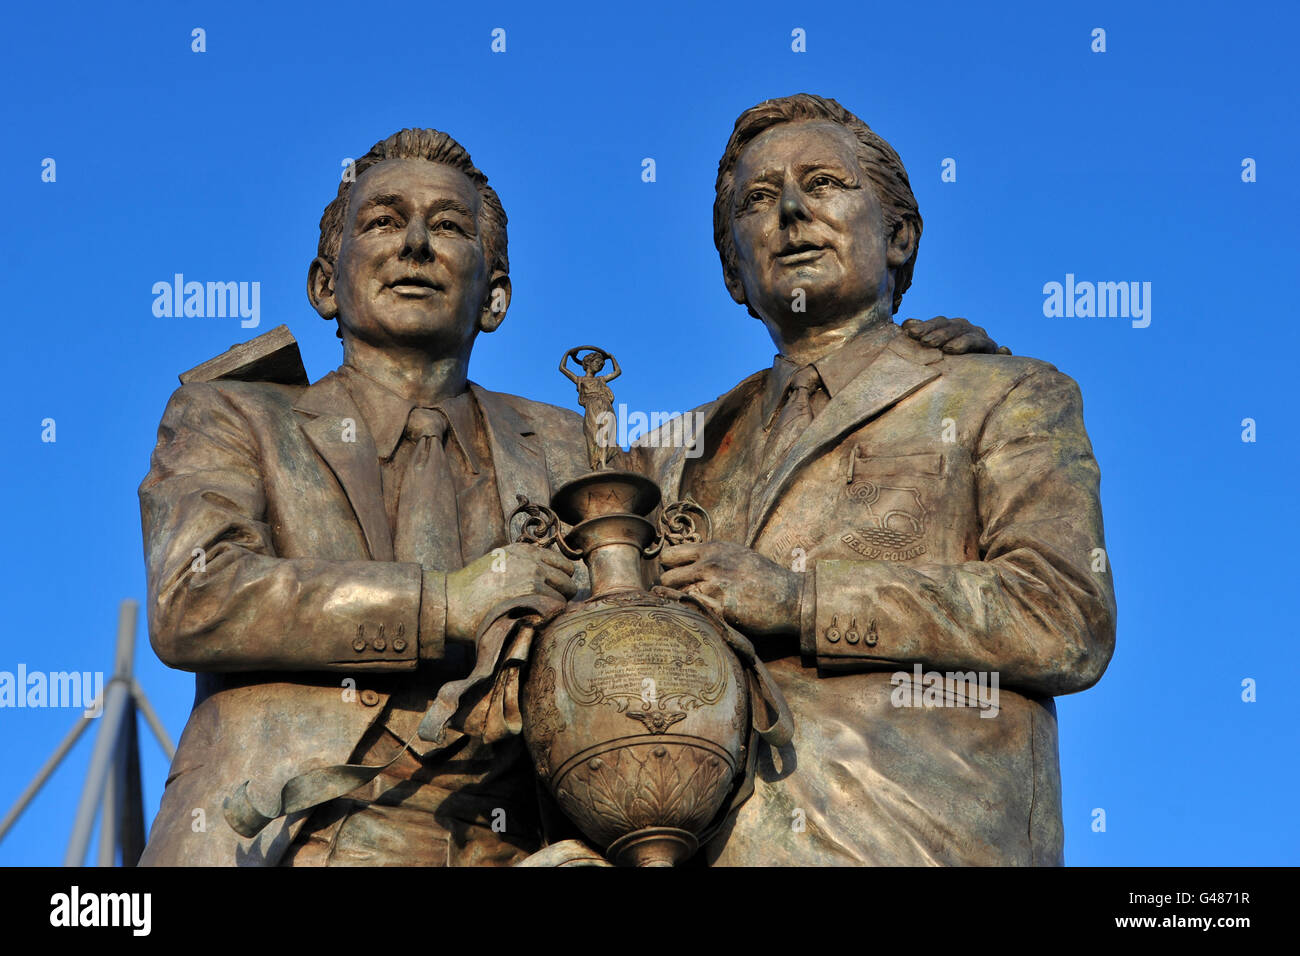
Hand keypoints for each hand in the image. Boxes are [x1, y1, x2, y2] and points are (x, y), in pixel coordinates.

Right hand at [445, 543, 576, 643]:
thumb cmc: (472, 588)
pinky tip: (532, 621)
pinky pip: (556, 610)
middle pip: (569, 580)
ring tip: (536, 615)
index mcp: (525, 551)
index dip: (560, 581)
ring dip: (556, 608)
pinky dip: (549, 618)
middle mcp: (532, 562)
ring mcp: (533, 580)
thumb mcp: (499, 562)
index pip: (563, 564)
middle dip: (562, 595)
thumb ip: (524, 564)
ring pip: (565, 597)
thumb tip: (549, 576)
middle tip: (545, 608)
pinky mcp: (530, 599)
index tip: (551, 593)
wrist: (451, 602)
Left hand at [659, 541, 801, 636]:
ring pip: (677, 597)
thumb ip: (710, 556)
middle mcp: (710, 564)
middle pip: (667, 578)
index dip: (670, 568)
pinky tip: (707, 617)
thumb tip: (683, 564)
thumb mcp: (736, 554)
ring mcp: (715, 587)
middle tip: (684, 598)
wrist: (789, 597)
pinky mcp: (721, 609)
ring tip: (698, 608)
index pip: (669, 556)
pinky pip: (694, 612)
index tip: (678, 578)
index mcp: (712, 549)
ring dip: (683, 604)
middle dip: (672, 589)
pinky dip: (696, 615)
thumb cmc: (763, 577)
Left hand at [902, 315, 1009, 354]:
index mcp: (952, 327)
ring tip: (948, 349)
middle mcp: (968, 330)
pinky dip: (1001, 352)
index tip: (911, 333)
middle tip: (926, 342)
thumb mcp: (932, 348)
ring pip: (973, 337)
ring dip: (962, 341)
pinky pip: (999, 352)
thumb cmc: (945, 361)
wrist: (973, 377)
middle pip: (955, 327)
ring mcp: (982, 340)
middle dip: (940, 334)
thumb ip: (923, 335)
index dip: (927, 326)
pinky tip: (1002, 351)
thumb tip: (908, 323)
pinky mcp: (995, 354)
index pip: (940, 322)